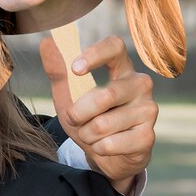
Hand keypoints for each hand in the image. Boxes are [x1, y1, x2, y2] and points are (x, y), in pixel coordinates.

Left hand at [40, 34, 155, 193]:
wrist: (105, 153)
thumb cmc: (87, 116)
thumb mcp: (68, 94)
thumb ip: (58, 70)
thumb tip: (47, 42)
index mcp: (121, 67)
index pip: (115, 47)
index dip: (95, 54)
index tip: (75, 69)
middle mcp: (140, 84)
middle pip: (106, 95)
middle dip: (79, 112)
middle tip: (73, 118)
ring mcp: (148, 110)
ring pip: (103, 124)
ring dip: (86, 133)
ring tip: (92, 134)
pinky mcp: (148, 136)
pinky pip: (110, 144)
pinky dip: (98, 148)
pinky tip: (106, 146)